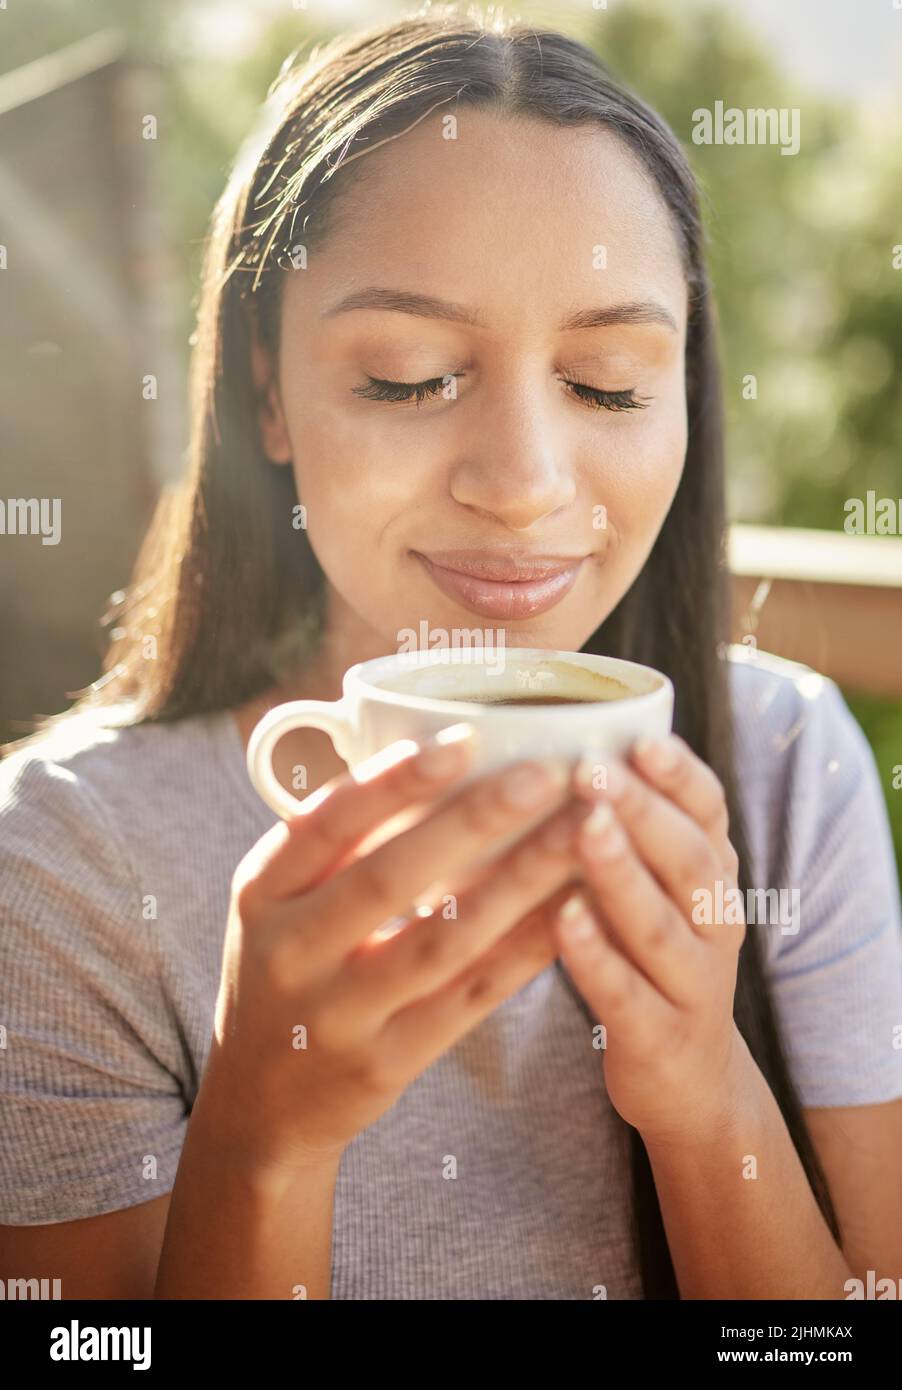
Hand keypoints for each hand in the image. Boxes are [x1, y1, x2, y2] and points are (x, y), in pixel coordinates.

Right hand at [204, 726, 587, 1175]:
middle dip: (473, 822)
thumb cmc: (288, 966)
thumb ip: (336, 836)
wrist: (260, 1102)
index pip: (326, 822)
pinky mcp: (386, 1064)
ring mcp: (337, 1015)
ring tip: (581, 833)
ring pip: (442, 941)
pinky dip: (525, 950)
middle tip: (547, 775)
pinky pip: (470, 998)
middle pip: (388, 880)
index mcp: (262, 891)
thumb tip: (435, 743)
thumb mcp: (278, 900)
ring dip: (519, 882)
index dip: (393, 781)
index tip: (465, 738)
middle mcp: (290, 952)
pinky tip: (574, 909)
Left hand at [554, 732, 749, 1148]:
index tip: (642, 738)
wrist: (690, 1081)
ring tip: (586, 829)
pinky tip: (564, 921)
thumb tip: (554, 739)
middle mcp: (716, 922)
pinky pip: (627, 993)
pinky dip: (597, 956)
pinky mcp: (659, 1038)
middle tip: (593, 769)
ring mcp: (694, 983)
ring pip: (661, 924)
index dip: (680, 775)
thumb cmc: (649, 957)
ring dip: (622, 874)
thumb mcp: (656, 889)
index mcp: (712, 874)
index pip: (709, 811)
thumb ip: (627, 829)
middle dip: (642, 810)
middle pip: (687, 858)